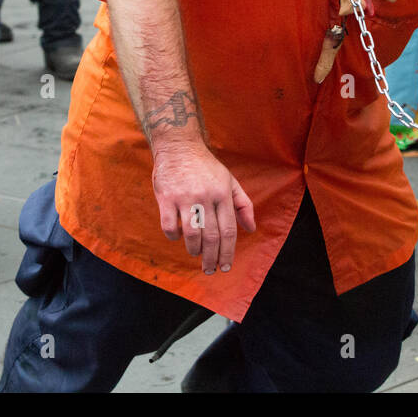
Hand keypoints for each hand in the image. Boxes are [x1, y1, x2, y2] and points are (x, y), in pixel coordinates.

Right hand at [152, 146, 255, 274]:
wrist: (179, 146)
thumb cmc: (206, 167)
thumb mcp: (230, 181)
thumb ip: (243, 204)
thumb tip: (250, 229)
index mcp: (223, 193)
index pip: (228, 230)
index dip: (228, 252)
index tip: (225, 266)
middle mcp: (205, 196)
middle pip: (211, 237)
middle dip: (212, 258)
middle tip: (210, 270)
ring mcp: (185, 197)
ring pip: (192, 234)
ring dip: (194, 250)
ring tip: (196, 255)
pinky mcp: (166, 197)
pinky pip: (169, 226)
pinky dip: (174, 237)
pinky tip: (178, 238)